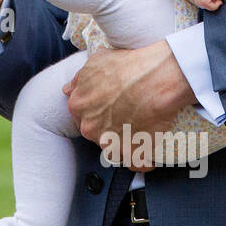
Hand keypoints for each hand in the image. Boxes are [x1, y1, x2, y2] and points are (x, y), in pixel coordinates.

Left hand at [61, 41, 194, 170]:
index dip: (97, 113)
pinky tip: (149, 153)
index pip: (82, 116)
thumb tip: (68, 89)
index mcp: (78, 106)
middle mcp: (89, 127)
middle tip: (127, 118)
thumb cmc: (128, 66)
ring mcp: (110, 142)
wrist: (157, 77)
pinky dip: (143, 160)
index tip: (110, 110)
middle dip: (109, 130)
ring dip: (125, 145)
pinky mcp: (131, 153)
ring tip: (140, 132)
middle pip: (96, 134)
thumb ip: (79, 79)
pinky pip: (136, 163)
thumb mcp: (95, 62)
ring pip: (114, 151)